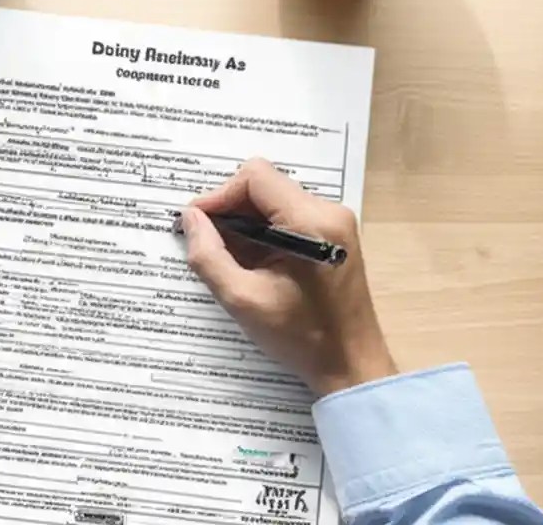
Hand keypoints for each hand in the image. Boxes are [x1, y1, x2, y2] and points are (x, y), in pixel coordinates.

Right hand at [179, 158, 395, 395]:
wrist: (351, 365)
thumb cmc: (301, 337)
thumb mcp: (242, 299)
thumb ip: (209, 255)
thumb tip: (190, 218)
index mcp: (311, 222)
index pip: (255, 177)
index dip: (219, 195)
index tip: (197, 224)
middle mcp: (328, 212)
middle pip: (265, 186)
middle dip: (230, 210)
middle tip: (208, 245)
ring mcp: (335, 223)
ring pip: (274, 201)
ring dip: (246, 223)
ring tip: (230, 259)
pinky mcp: (334, 236)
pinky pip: (288, 217)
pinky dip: (263, 232)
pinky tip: (253, 263)